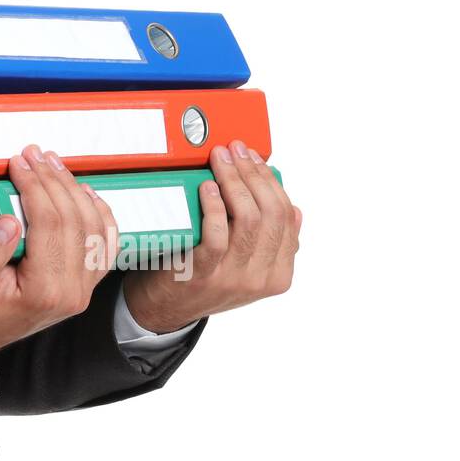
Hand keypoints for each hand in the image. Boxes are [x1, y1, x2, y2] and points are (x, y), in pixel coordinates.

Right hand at [0, 144, 119, 366]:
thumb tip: (8, 220)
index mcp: (44, 292)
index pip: (49, 225)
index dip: (35, 187)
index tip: (18, 162)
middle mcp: (73, 292)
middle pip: (74, 221)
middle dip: (53, 181)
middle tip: (34, 154)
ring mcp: (83, 289)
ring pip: (94, 228)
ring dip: (74, 190)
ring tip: (52, 164)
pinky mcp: (84, 284)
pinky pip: (104, 244)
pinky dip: (99, 214)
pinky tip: (85, 192)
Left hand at [122, 139, 301, 332]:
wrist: (165, 309)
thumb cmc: (205, 276)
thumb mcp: (246, 265)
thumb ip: (270, 243)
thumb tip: (294, 211)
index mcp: (279, 273)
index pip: (286, 217)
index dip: (271, 182)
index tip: (254, 157)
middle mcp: (262, 278)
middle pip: (271, 214)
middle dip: (254, 174)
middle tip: (235, 150)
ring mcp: (234, 278)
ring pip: (248, 219)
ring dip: (234, 182)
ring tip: (220, 160)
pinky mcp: (205, 274)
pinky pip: (217, 235)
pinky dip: (214, 206)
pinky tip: (207, 187)